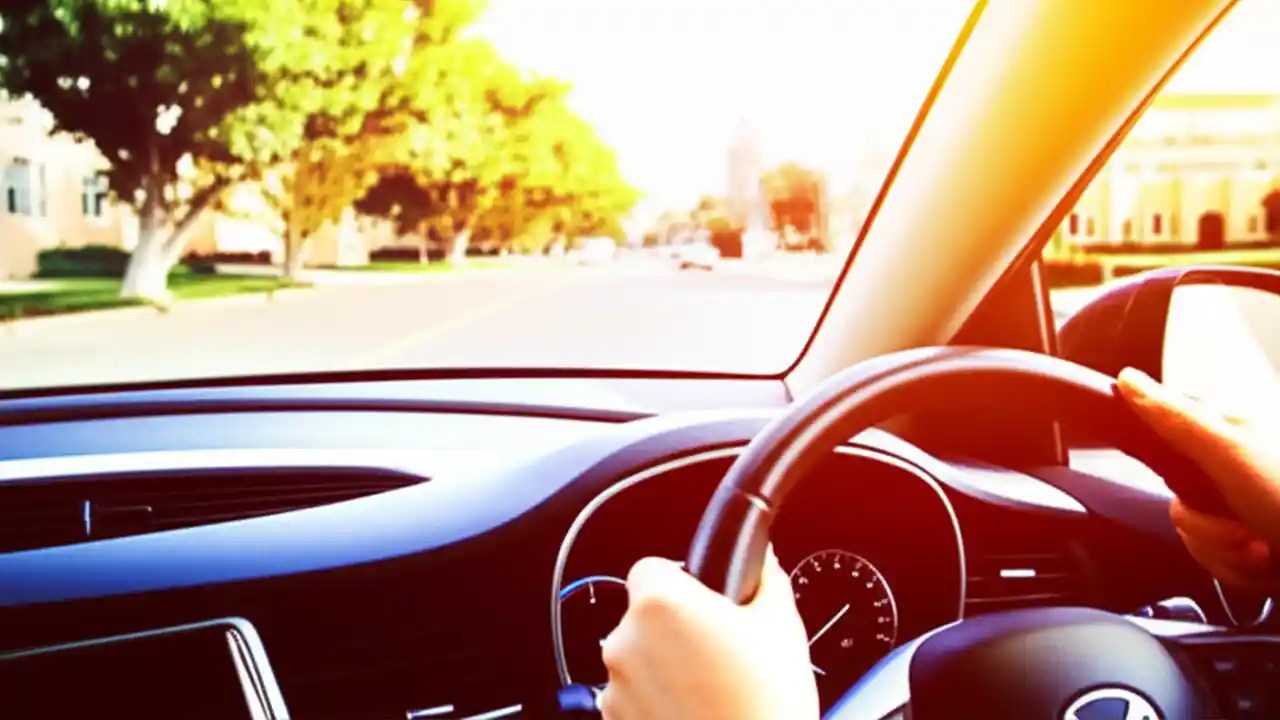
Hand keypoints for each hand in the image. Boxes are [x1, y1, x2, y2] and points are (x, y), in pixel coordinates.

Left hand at [597, 549, 819, 719]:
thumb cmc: (766, 705)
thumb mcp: (781, 625)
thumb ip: (763, 576)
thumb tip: (757, 557)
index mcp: (660, 603)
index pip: (651, 567)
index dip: (681, 581)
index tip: (703, 601)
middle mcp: (625, 640)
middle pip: (644, 616)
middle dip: (675, 627)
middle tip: (718, 650)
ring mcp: (615, 687)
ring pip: (638, 658)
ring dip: (663, 666)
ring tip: (710, 688)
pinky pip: (633, 697)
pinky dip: (656, 701)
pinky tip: (694, 710)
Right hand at [1117, 368, 1279, 589]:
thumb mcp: (1235, 455)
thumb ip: (1178, 418)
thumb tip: (1128, 381)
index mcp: (1236, 439)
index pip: (1168, 452)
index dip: (1175, 483)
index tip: (1196, 494)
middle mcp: (1241, 474)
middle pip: (1179, 506)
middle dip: (1208, 531)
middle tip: (1244, 532)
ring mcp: (1251, 514)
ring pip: (1198, 541)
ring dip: (1229, 557)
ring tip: (1266, 554)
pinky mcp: (1260, 551)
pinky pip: (1220, 568)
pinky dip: (1245, 575)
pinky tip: (1271, 568)